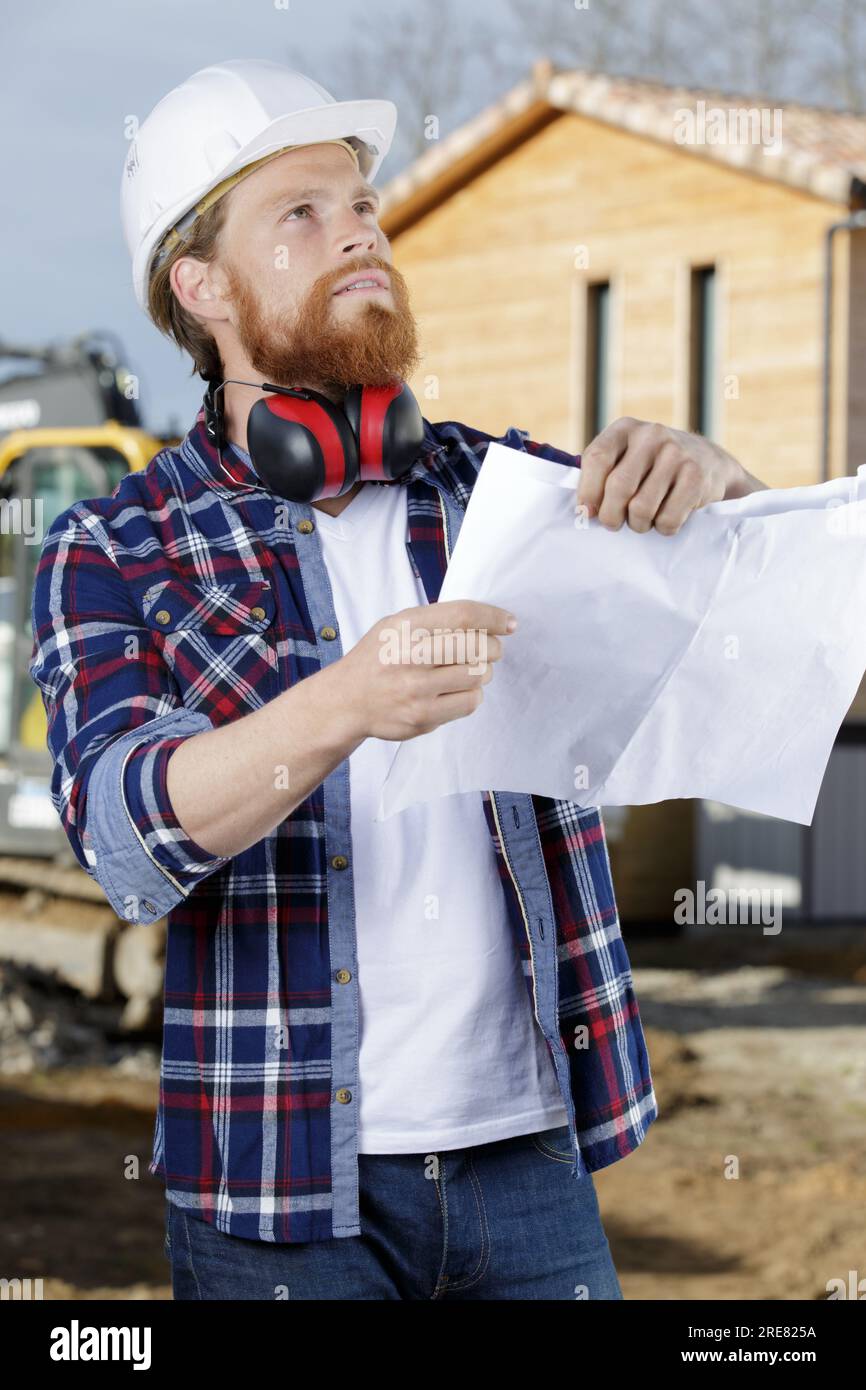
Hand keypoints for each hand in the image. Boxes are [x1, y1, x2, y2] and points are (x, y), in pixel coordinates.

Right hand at [339, 599, 515, 741]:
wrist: (347, 701)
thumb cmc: (378, 658)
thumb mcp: (396, 625)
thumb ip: (435, 620)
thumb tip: (487, 620)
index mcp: (405, 627)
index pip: (463, 615)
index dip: (493, 617)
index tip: (508, 623)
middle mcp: (410, 657)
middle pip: (477, 646)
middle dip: (493, 647)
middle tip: (489, 649)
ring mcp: (417, 691)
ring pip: (478, 676)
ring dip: (483, 671)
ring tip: (468, 670)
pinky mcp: (423, 718)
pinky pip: (469, 703)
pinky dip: (472, 694)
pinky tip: (457, 690)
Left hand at [576, 417, 764, 534]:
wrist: (707, 461)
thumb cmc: (651, 467)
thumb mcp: (624, 458)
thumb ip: (600, 476)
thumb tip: (584, 512)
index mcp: (625, 429)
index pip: (596, 458)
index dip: (587, 491)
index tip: (587, 513)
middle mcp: (651, 435)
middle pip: (618, 487)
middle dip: (611, 516)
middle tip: (615, 523)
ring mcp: (677, 454)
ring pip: (642, 508)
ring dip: (638, 525)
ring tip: (642, 520)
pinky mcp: (697, 477)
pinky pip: (668, 519)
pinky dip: (663, 528)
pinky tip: (666, 517)